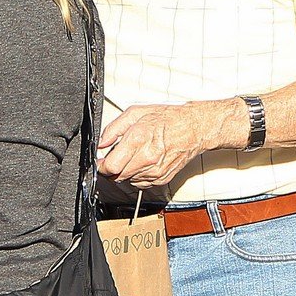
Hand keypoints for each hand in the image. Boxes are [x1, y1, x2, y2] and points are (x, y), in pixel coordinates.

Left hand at [97, 103, 214, 189]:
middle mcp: (146, 158)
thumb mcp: (136, 113)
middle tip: (113, 157)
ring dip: (123, 171)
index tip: (100, 161)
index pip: (110, 166)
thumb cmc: (169, 119)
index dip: (101, 165)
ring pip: (126, 180)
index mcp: (138, 139)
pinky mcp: (161, 179)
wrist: (194, 128)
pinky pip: (139, 183)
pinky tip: (141, 162)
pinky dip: (135, 175)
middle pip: (116, 176)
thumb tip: (101, 143)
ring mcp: (155, 171)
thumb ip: (113, 129)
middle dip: (110, 168)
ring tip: (132, 155)